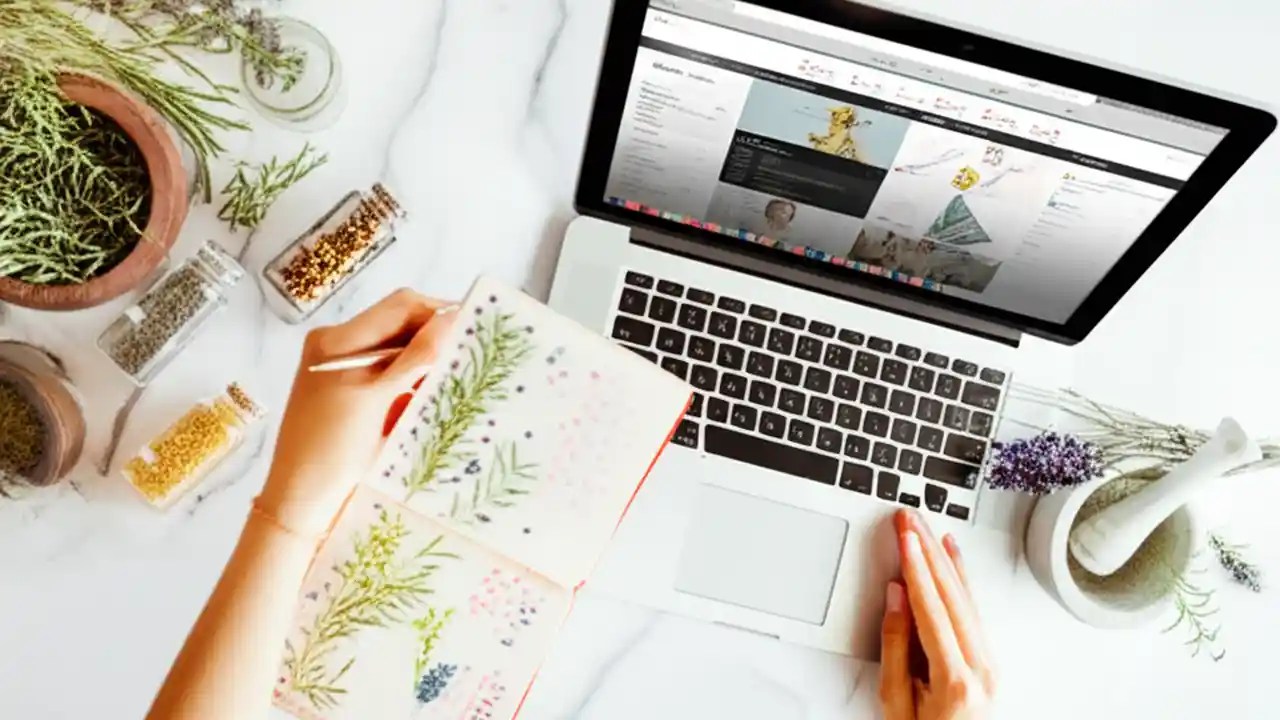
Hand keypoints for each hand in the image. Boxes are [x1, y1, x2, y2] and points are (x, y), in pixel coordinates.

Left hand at [258, 289, 455, 537]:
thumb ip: (414, 357)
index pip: (400, 307)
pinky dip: (418, 383)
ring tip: (462, 374)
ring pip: (402, 352)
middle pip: (401, 326)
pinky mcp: (359, 398)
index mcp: (337, 340)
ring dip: (431, 361)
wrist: (302, 505)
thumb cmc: (329, 453)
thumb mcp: (375, 400)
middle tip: (476, 350)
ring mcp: (348, 373)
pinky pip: (396, 377)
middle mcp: (340, 349)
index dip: (438, 310)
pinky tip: (438, 396)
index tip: (476, 324)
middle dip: (437, 335)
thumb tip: (451, 319)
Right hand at [880, 509, 995, 719]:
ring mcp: (990, 665)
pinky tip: (953, 556)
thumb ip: (895, 647)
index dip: (916, 569)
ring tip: (927, 528)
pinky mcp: (989, 662)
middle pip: (952, 596)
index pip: (932, 610)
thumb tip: (896, 598)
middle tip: (911, 519)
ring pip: (967, 599)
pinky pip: (974, 610)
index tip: (905, 538)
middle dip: (928, 551)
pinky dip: (961, 578)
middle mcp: (981, 670)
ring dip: (944, 558)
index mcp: (956, 682)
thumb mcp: (896, 703)